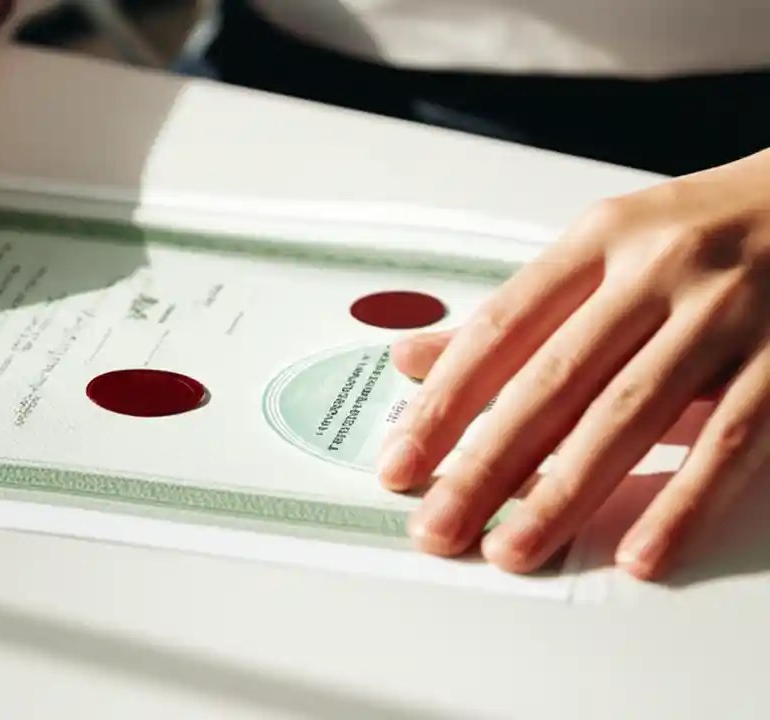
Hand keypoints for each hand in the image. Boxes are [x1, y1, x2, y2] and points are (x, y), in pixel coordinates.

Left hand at [382, 150, 769, 579]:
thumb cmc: (713, 232)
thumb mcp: (610, 249)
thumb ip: (517, 313)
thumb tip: (412, 358)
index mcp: (602, 239)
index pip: (501, 329)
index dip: (443, 403)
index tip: (400, 462)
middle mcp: (660, 269)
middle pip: (553, 379)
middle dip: (485, 462)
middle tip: (437, 525)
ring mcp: (730, 314)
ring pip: (630, 413)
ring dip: (563, 491)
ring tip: (512, 548)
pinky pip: (731, 442)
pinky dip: (682, 502)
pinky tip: (639, 553)